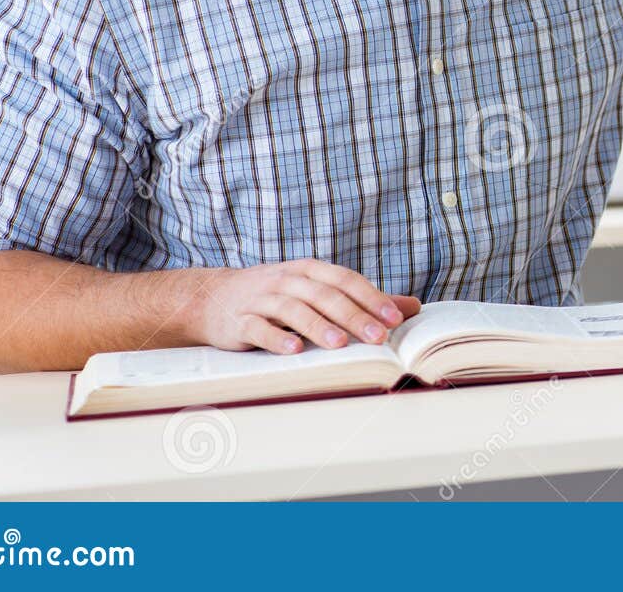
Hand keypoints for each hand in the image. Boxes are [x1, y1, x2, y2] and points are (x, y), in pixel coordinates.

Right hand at [185, 259, 422, 354]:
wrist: (212, 297)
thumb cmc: (276, 295)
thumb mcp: (316, 289)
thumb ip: (361, 299)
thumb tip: (411, 307)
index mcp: (309, 270)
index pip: (345, 280)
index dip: (370, 298)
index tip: (394, 319)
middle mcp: (287, 280)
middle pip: (324, 295)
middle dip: (353, 316)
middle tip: (378, 337)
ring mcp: (261, 300)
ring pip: (293, 309)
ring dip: (318, 327)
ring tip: (340, 344)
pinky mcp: (239, 322)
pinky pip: (259, 329)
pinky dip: (277, 338)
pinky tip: (294, 351)